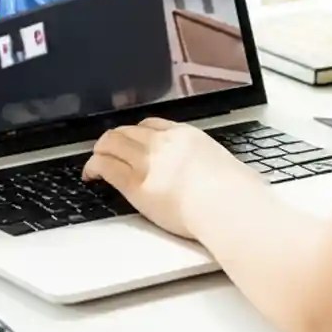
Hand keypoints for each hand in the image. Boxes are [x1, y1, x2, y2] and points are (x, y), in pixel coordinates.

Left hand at [82, 118, 263, 238]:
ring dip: (100, 150)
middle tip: (107, 151)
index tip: (133, 140)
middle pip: (128, 130)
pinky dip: (93, 167)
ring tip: (95, 161)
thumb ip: (224, 172)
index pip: (152, 125)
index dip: (137, 132)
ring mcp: (148, 161)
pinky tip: (90, 175)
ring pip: (111, 143)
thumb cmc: (237, 195)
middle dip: (114, 139)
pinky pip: (105, 166)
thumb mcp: (233, 170)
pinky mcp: (135, 183)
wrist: (229, 206)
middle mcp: (164, 143)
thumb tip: (241, 182)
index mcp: (187, 136)